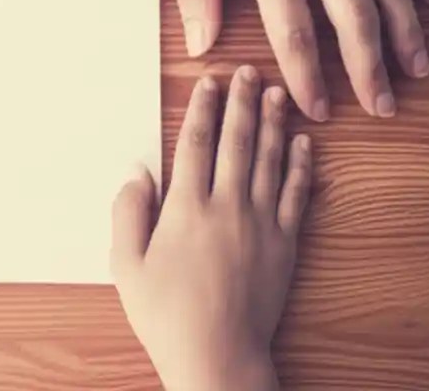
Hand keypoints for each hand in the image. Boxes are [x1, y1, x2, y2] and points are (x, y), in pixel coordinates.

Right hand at [111, 67, 310, 390]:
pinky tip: (303, 144)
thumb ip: (128, 212)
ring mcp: (260, 224)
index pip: (195, 144)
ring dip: (273, 123)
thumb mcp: (126, 264)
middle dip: (242, 103)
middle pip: (237, 142)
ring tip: (276, 93)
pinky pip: (296, 195)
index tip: (209, 83)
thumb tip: (137, 172)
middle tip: (247, 72)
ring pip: (269, 161)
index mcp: (184, 209)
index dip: (203, 109)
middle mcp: (226, 207)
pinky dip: (300, 166)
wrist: (216, 355)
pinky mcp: (284, 244)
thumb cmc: (165, 314)